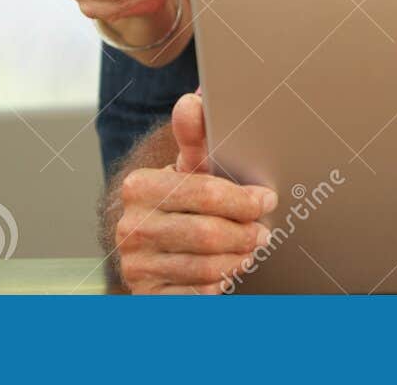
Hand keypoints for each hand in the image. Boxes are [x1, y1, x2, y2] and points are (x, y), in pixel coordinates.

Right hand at [116, 94, 276, 293]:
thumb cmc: (181, 202)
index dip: (243, 198)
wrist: (153, 247)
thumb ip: (195, 138)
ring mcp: (135, 265)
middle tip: (264, 231)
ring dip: (238, 259)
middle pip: (209, 233)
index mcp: (139, 186)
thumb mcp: (188, 169)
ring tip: (251, 249)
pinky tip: (227, 271)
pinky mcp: (147, 296)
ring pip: (206, 267)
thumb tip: (194, 100)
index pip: (204, 192)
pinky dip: (219, 284)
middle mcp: (130, 226)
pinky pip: (196, 295)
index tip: (266, 199)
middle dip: (245, 233)